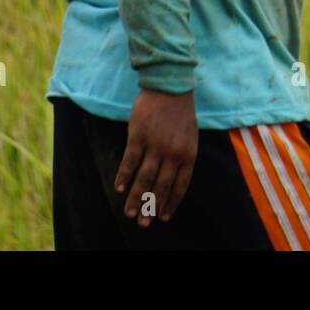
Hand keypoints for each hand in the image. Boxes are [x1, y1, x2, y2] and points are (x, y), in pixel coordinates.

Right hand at [115, 88, 197, 225]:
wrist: (170, 85)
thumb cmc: (180, 112)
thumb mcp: (190, 137)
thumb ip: (182, 158)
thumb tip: (172, 180)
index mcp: (188, 154)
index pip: (180, 186)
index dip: (171, 203)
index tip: (164, 217)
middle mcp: (173, 153)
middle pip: (160, 187)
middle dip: (151, 207)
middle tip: (143, 223)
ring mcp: (155, 145)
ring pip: (144, 178)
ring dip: (136, 198)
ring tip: (129, 213)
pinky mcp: (139, 136)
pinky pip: (130, 161)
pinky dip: (124, 176)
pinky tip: (119, 188)